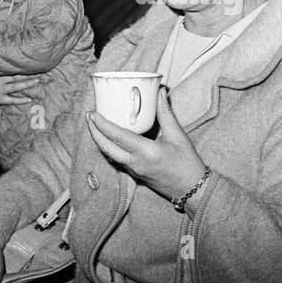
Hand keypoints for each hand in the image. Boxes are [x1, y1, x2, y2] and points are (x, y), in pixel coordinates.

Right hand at [0, 64, 40, 116]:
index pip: (10, 65)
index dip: (20, 62)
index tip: (29, 58)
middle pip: (17, 75)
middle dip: (29, 72)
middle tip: (40, 69)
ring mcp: (0, 90)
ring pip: (17, 86)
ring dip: (28, 84)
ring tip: (38, 81)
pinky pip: (12, 100)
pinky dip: (21, 100)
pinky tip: (30, 99)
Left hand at [86, 86, 206, 202]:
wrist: (192, 190)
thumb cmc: (187, 164)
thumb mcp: (178, 136)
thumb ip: (165, 113)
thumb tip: (160, 92)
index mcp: (146, 152)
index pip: (117, 136)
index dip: (102, 124)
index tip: (93, 113)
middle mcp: (135, 162)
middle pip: (106, 147)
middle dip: (94, 131)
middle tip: (89, 115)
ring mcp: (133, 170)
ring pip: (108, 154)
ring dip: (99, 140)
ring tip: (95, 125)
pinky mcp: (134, 174)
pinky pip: (115, 159)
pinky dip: (108, 148)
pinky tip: (109, 139)